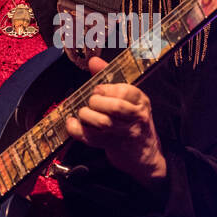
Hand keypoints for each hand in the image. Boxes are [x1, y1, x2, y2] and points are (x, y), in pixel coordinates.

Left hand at [64, 56, 167, 190]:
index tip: (97, 90)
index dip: (105, 89)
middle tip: (90, 103)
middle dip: (96, 103)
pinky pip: (92, 138)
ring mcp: (126, 133)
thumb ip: (109, 78)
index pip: (124, 90)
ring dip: (87, 116)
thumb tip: (93, 61)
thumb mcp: (127, 98)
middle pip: (115, 107)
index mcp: (141, 100)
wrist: (144, 156)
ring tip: (83, 114)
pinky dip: (77, 130)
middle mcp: (137, 116)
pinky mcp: (114, 146)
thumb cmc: (132, 122)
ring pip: (104, 123)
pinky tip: (72, 124)